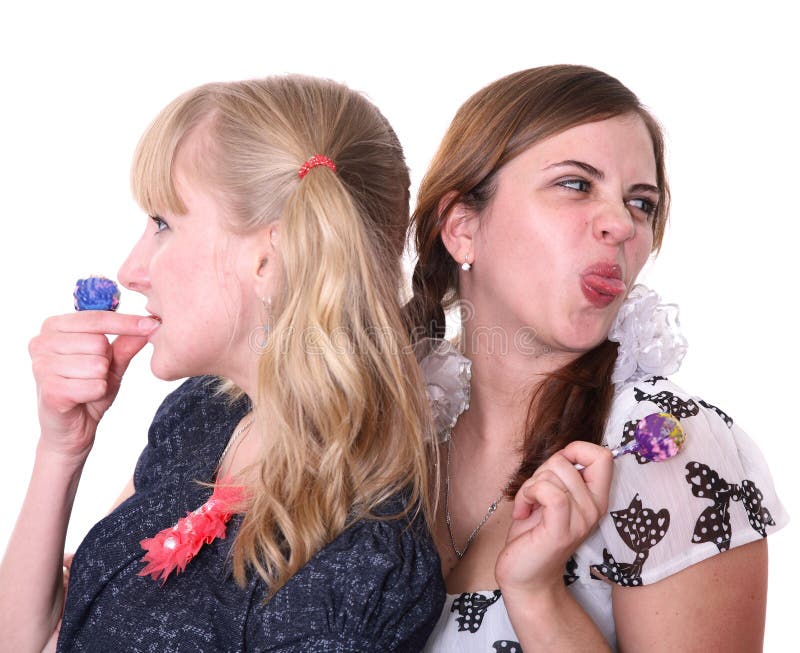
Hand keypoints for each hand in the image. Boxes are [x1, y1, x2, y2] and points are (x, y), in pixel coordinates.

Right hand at [29, 312, 158, 460]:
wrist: (71, 428)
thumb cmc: (87, 388)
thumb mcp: (111, 362)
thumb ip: (126, 343)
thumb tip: (149, 324)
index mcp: (53, 327)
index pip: (96, 317)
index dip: (126, 322)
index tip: (152, 324)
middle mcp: (41, 342)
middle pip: (98, 342)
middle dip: (106, 360)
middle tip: (94, 374)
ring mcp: (42, 366)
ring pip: (97, 365)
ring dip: (101, 379)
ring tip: (86, 385)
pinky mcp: (50, 390)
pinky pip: (94, 386)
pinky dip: (97, 393)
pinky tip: (83, 397)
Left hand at [495, 441, 612, 600]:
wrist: (525, 575)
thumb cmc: (534, 532)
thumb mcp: (552, 496)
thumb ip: (561, 475)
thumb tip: (564, 452)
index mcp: (595, 498)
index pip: (603, 456)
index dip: (576, 450)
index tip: (556, 468)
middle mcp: (594, 508)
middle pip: (565, 460)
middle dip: (540, 471)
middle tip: (533, 495)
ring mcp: (580, 520)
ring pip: (553, 474)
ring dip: (529, 485)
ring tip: (528, 506)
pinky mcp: (561, 530)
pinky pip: (549, 492)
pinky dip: (528, 494)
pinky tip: (523, 510)